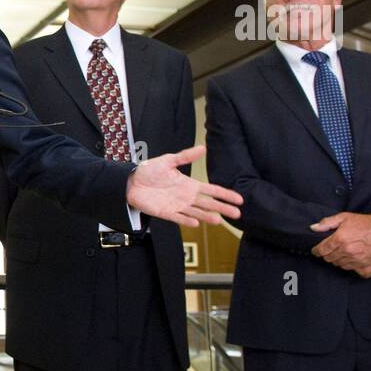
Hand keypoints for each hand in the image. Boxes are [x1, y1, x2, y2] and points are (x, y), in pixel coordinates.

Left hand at [126, 146, 242, 227]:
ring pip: (196, 212)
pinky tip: (196, 222)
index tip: (239, 199)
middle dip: (222, 208)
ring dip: (207, 216)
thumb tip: (203, 147)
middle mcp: (186, 196)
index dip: (225, 194)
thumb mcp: (168, 160)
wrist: (131, 182)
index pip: (212, 190)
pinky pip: (178, 217)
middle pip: (208, 204)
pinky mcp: (166, 213)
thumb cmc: (149, 171)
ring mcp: (177, 205)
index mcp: (189, 184)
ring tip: (218, 220)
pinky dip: (186, 220)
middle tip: (237, 214)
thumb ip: (185, 156)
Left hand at [310, 212, 370, 272]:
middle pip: (329, 258)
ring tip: (340, 253)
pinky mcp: (364, 264)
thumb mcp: (344, 217)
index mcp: (340, 239)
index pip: (322, 250)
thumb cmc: (365, 223)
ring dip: (337, 260)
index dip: (316, 251)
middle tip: (330, 250)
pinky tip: (348, 259)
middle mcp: (347, 250)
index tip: (316, 250)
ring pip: (339, 265)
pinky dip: (348, 265)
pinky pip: (351, 270)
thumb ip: (327, 223)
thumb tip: (314, 228)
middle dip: (327, 254)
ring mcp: (356, 259)